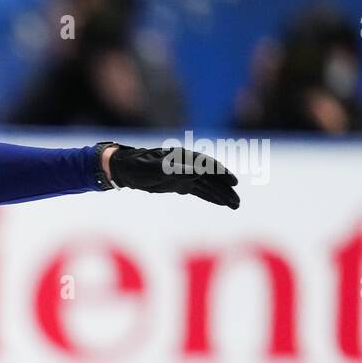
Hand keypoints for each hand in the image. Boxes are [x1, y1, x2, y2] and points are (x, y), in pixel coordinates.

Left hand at [97, 142, 240, 208]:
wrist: (124, 169)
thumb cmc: (136, 166)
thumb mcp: (152, 168)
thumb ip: (173, 169)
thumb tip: (196, 170)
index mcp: (183, 157)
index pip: (207, 165)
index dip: (221, 173)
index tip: (233, 182)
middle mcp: (187, 164)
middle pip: (211, 177)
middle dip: (225, 188)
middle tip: (237, 201)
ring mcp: (185, 174)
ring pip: (207, 185)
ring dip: (221, 195)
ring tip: (235, 205)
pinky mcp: (180, 184)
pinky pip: (199, 190)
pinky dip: (210, 196)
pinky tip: (221, 203)